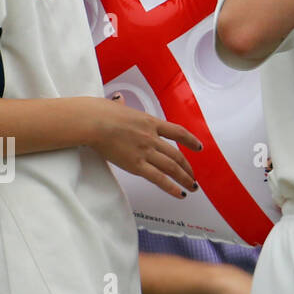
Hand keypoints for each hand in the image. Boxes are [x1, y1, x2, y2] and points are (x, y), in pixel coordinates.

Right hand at [87, 93, 202, 197]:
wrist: (94, 122)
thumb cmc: (101, 113)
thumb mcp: (118, 106)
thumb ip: (122, 105)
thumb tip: (118, 100)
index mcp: (151, 122)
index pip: (178, 132)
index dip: (191, 141)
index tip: (199, 147)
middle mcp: (152, 138)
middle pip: (176, 155)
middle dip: (187, 168)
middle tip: (193, 176)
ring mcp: (146, 151)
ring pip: (172, 167)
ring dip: (184, 178)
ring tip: (191, 187)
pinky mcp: (136, 165)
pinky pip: (158, 178)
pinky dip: (171, 187)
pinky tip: (180, 193)